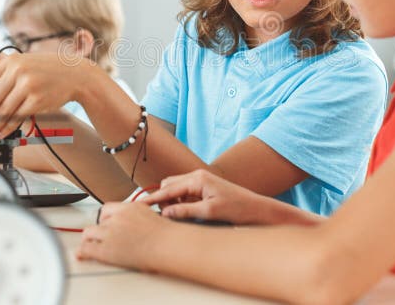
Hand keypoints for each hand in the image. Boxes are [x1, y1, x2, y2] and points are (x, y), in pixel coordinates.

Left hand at [0, 52, 76, 141]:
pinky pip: (17, 118)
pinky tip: (1, 133)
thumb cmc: (47, 71)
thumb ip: (4, 78)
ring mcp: (28, 85)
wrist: (75, 74)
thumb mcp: (24, 65)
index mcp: (10, 61)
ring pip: (2, 111)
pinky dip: (7, 128)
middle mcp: (17, 71)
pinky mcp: (38, 100)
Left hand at [77, 202, 168, 269]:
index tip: (106, 224)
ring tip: (90, 245)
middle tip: (100, 236)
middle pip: (98, 220)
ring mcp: (110, 233)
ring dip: (90, 239)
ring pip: (88, 233)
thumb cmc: (166, 236)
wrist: (168, 245)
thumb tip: (138, 222)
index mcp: (129, 207)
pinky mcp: (106, 249)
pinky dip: (82, 252)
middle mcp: (117, 218)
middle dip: (99, 228)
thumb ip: (139, 216)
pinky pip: (86, 249)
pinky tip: (81, 255)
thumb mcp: (152, 216)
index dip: (106, 218)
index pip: (108, 209)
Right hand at [143, 169, 267, 224]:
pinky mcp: (204, 189)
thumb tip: (165, 214)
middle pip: (168, 185)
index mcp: (197, 179)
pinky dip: (180, 204)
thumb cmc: (237, 208)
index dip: (152, 198)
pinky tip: (187, 214)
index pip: (167, 189)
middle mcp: (197, 176)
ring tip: (179, 217)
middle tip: (166, 216)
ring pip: (175, 190)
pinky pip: (184, 194)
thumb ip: (186, 212)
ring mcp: (200, 182)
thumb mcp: (210, 212)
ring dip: (172, 203)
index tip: (138, 206)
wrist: (256, 209)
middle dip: (162, 200)